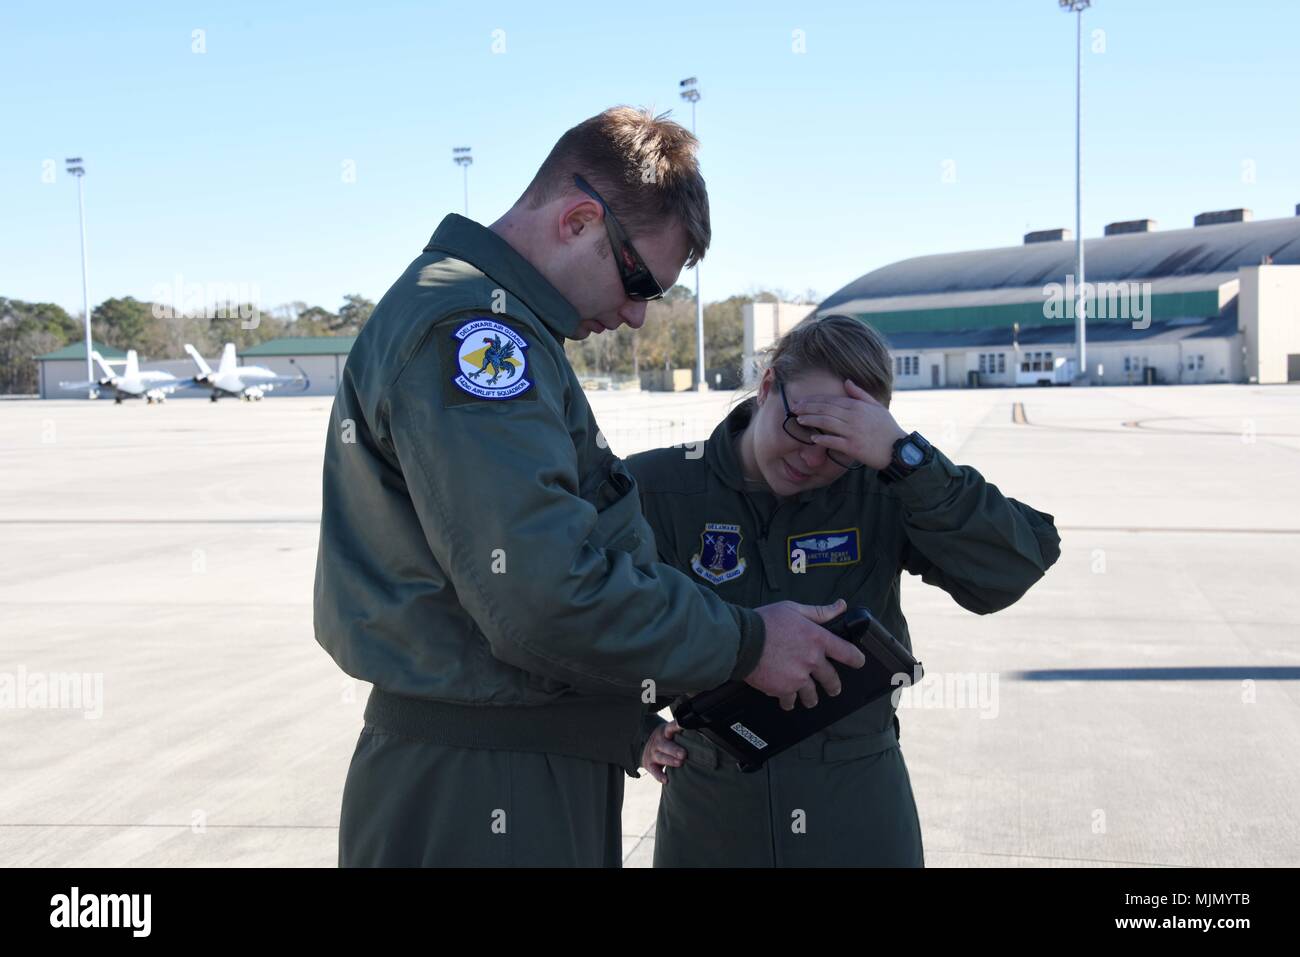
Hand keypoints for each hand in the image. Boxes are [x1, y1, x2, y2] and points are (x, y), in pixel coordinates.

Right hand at [641, 720, 685, 783]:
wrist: (646, 745)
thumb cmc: (667, 739)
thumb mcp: (671, 733)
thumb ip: (683, 734)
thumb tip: (704, 733)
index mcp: (665, 732)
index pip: (671, 727)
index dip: (676, 726)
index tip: (683, 724)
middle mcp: (658, 741)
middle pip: (665, 745)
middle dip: (674, 750)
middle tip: (684, 754)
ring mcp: (652, 753)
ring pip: (660, 757)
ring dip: (670, 760)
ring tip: (680, 763)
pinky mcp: (649, 764)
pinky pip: (654, 771)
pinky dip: (659, 776)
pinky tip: (666, 779)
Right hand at [747, 599, 865, 709]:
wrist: (742, 641)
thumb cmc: (765, 622)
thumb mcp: (794, 609)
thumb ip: (819, 612)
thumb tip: (840, 606)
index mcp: (818, 639)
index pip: (848, 652)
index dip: (857, 659)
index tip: (859, 662)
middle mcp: (812, 661)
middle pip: (831, 679)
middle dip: (833, 685)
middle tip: (833, 688)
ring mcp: (798, 677)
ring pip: (812, 695)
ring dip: (811, 697)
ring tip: (809, 699)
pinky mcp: (783, 689)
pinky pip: (791, 700)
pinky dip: (789, 701)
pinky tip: (787, 700)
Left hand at [789, 379, 907, 470]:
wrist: (898, 449)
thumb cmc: (887, 428)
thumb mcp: (876, 406)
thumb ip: (860, 394)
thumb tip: (846, 381)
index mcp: (858, 406)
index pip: (832, 400)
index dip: (814, 401)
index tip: (802, 401)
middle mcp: (854, 417)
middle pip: (826, 410)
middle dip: (808, 408)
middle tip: (794, 408)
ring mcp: (853, 432)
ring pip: (827, 424)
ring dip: (811, 421)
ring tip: (800, 420)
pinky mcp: (853, 447)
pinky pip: (834, 442)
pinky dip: (823, 440)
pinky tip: (813, 439)